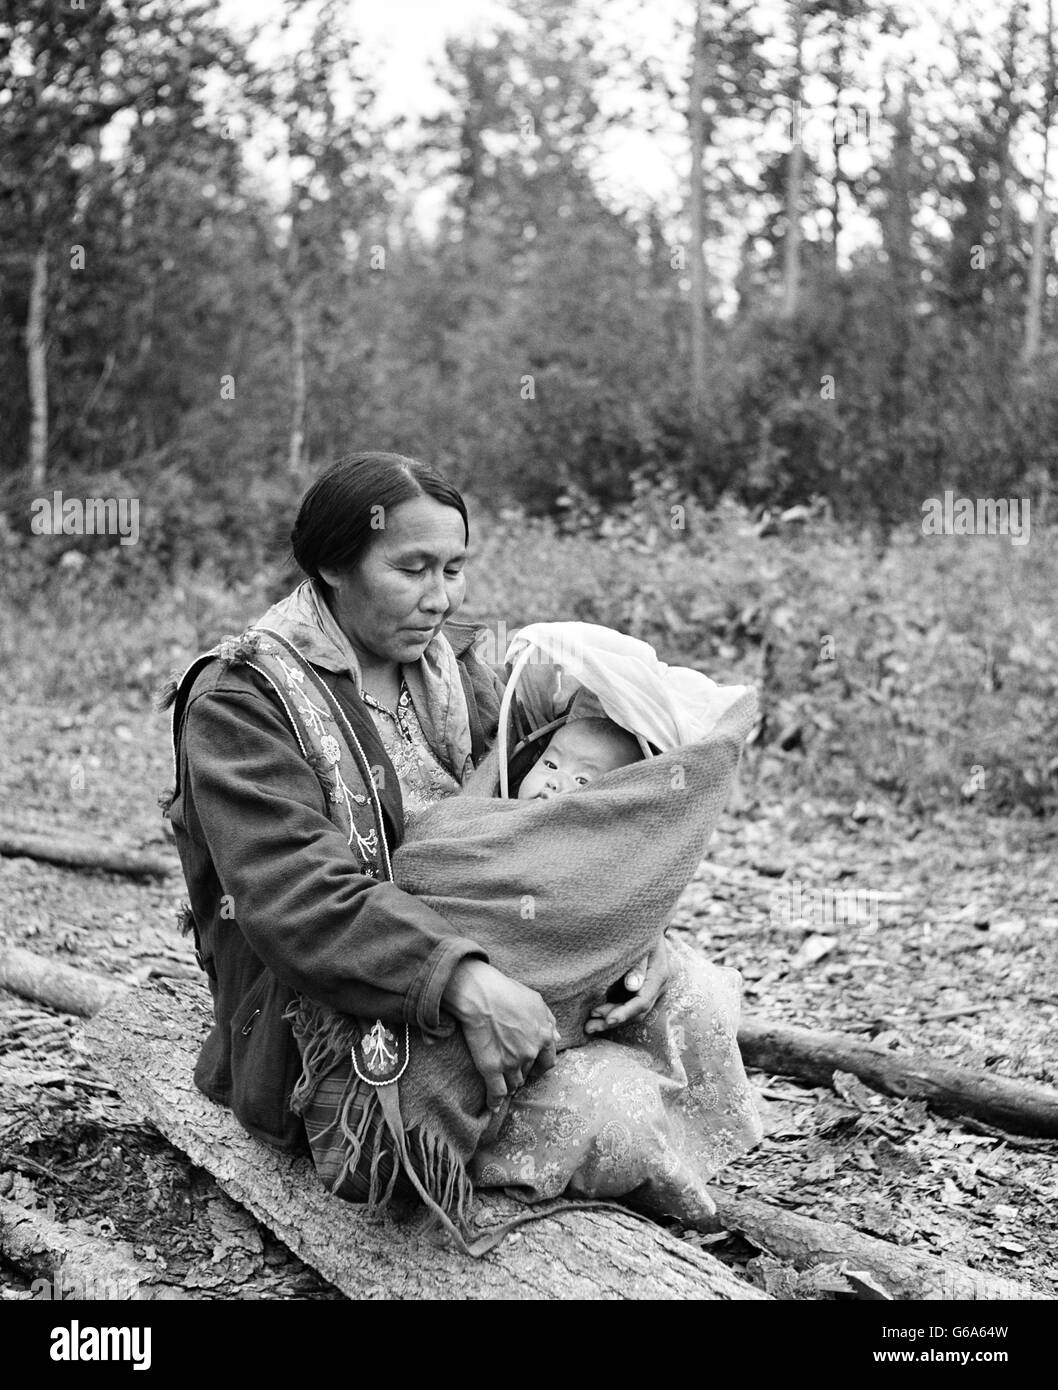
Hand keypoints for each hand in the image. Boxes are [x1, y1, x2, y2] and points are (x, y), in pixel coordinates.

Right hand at [442, 960, 558, 1113]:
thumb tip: (557, 1036)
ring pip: (514, 1084)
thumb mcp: (536, 1001)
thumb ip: (548, 1020)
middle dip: (523, 1072)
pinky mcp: (491, 1068)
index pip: (547, 1062)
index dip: (539, 1067)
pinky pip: (496, 1092)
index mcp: (543, 1037)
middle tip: (514, 1071)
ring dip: (510, 1085)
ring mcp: (511, 1062)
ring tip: (504, 1084)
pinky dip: (494, 1101)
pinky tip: (493, 1106)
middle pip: (529, 1073)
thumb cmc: (508, 992)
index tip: (533, 1068)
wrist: (481, 994)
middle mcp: (530, 1053)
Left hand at [584, 935, 669, 1034]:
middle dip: (613, 1020)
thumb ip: (637, 964)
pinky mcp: (637, 989)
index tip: (608, 1019)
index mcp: (659, 976)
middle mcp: (656, 986)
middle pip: (636, 1012)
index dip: (625, 1012)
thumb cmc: (641, 930)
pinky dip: (611, 1011)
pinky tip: (595, 1014)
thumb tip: (632, 987)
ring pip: (630, 1012)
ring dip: (610, 1019)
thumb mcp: (641, 943)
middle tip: (590, 1026)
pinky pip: (625, 1004)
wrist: (645, 924)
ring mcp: (647, 989)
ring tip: (588, 1025)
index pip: (642, 1002)